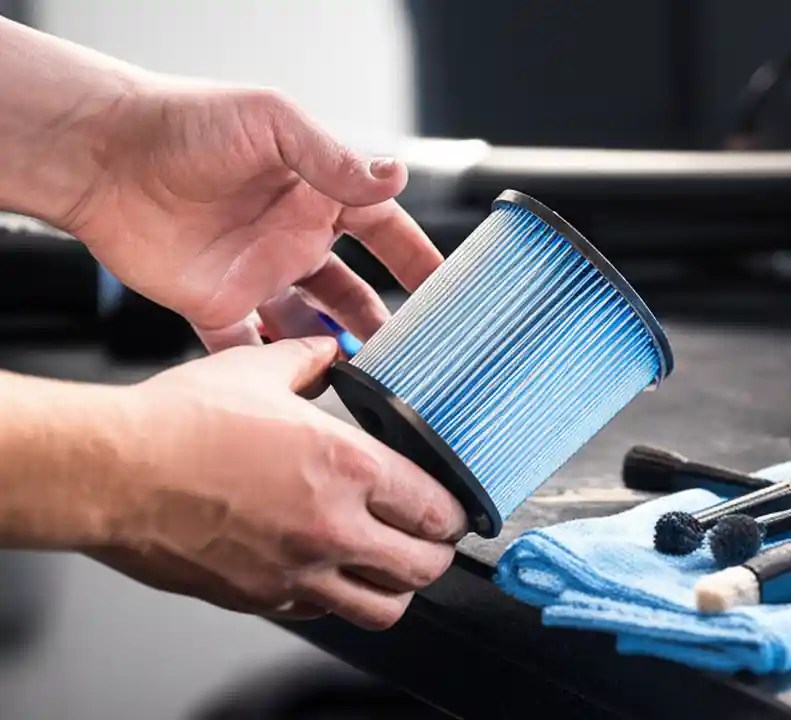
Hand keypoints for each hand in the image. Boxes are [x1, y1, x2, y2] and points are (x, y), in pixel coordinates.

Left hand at [62, 77, 441, 351]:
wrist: (103, 155)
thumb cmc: (184, 123)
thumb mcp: (273, 124)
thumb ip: (334, 159)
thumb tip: (395, 177)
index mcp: (315, 195)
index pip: (383, 230)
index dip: (417, 259)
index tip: (449, 289)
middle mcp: (291, 238)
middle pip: (355, 291)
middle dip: (386, 321)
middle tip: (412, 352)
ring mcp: (256, 276)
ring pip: (313, 329)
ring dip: (340, 354)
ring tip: (369, 380)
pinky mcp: (215, 305)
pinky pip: (250, 352)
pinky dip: (273, 376)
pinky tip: (297, 394)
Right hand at [90, 337, 466, 628]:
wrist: (110, 473)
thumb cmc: (176, 425)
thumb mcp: (256, 370)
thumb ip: (309, 359)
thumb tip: (329, 349)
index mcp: (347, 468)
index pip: (437, 508)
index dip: (456, 512)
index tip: (455, 508)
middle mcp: (332, 527)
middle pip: (424, 566)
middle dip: (438, 553)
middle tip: (433, 539)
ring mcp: (298, 570)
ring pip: (384, 606)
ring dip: (397, 588)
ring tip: (392, 566)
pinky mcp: (262, 598)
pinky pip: (324, 612)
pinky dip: (338, 597)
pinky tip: (328, 570)